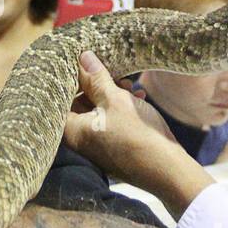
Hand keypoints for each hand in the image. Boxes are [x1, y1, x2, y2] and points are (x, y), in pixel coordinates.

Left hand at [62, 52, 213, 213]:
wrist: (168, 169)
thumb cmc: (137, 134)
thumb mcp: (115, 100)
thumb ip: (96, 79)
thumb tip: (82, 58)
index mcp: (72, 130)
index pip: (59, 98)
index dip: (70, 78)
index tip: (83, 62)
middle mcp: (80, 140)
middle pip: (78, 103)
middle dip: (95, 85)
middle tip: (111, 72)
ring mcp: (98, 145)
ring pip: (98, 111)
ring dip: (112, 94)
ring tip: (129, 85)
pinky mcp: (115, 147)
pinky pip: (111, 121)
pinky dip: (121, 108)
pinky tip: (138, 97)